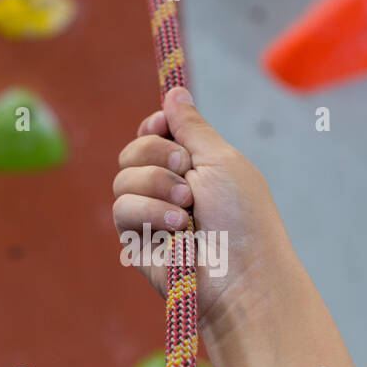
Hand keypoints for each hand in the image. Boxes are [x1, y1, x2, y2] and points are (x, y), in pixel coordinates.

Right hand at [112, 87, 295, 336]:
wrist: (240, 274)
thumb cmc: (243, 219)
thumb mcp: (222, 160)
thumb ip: (192, 127)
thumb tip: (175, 91)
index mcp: (194, 166)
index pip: (155, 133)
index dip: (155, 127)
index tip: (164, 127)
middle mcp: (169, 188)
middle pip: (133, 150)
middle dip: (157, 154)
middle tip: (186, 171)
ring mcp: (151, 215)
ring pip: (123, 179)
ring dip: (156, 186)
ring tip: (187, 209)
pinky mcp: (137, 241)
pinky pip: (123, 209)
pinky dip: (150, 213)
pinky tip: (177, 229)